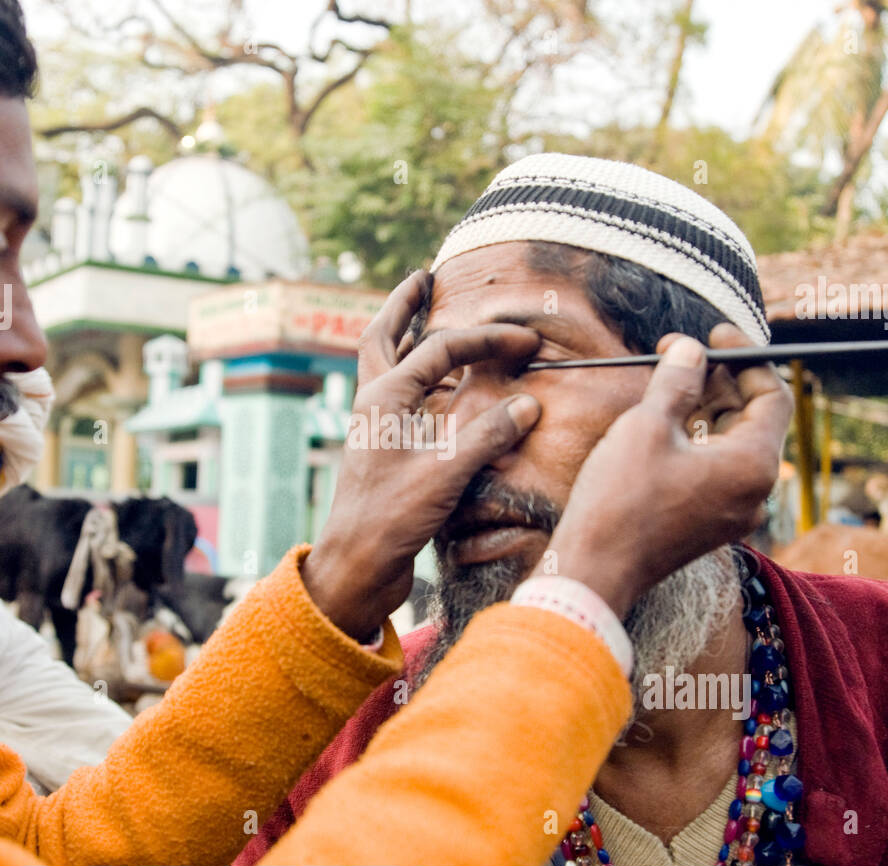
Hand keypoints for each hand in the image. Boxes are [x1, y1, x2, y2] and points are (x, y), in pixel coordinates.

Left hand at [303, 270, 542, 638]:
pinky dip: (413, 377)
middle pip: (383, 336)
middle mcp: (373, 402)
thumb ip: (488, 435)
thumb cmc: (392, 518)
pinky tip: (432, 385)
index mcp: (385, 396)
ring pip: (383, 363)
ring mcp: (374, 426)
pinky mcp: (382, 450)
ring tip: (422, 316)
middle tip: (422, 278)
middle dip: (405, 306)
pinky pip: (395, 395)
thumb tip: (529, 405)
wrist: (358, 565)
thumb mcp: (447, 473)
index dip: (487, 339)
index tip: (527, 340)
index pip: (441, 347)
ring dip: (402, 335)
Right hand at [545, 323, 792, 618]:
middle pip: (753, 419)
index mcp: (753, 466)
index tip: (714, 336)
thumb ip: (677, 381)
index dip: (747, 357)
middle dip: (719, 380)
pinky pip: (714, 469)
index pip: (773, 395)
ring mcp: (732, 511)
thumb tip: (690, 350)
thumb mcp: (646, 426)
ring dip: (704, 408)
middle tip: (680, 354)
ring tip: (665, 385)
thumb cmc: (620, 500)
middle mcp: (754, 492)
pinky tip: (661, 424)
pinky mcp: (708, 522)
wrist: (595, 569)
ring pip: (731, 444)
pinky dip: (696, 440)